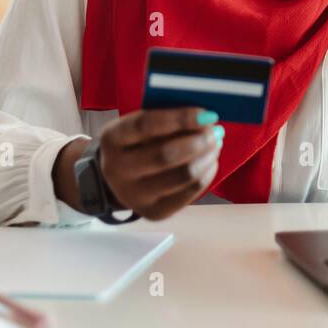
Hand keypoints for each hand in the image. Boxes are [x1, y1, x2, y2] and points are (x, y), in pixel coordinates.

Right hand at [82, 108, 223, 220]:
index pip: (146, 125)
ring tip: (215, 144)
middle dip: (198, 141)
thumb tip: (205, 117)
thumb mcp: (140, 125)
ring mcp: (134, 195)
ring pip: (182, 175)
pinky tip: (210, 161)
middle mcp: (117, 169)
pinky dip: (206, 174)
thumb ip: (166, 117)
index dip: (180, 118)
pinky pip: (190, 193)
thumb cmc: (138, 142)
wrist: (119, 178)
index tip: (206, 114)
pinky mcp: (153, 213)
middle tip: (215, 131)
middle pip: (166, 155)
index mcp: (112, 139)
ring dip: (207, 157)